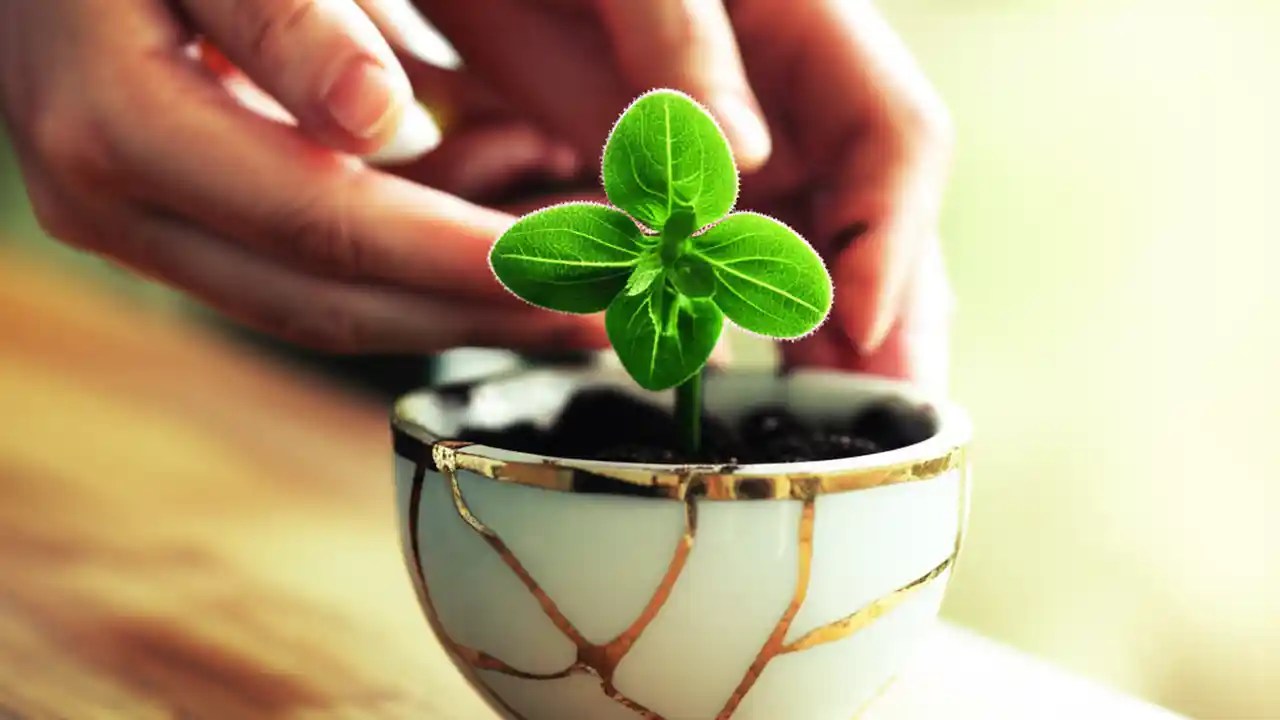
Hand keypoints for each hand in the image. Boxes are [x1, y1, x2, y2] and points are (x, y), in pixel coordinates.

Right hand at [0, 0, 608, 352]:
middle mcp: (112, 200)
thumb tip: (375, 119)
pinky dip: (408, 281)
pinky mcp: (169, 222)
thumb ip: (288, 18)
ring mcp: (137, 223)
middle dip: (479, 311)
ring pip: (321, 309)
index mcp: (118, 124)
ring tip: (574, 303)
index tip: (577, 274)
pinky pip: (303, 278)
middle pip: (328, 300)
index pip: (326, 225)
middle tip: (604, 312)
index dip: (462, 261)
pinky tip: (495, 265)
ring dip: (455, 312)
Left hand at [414, 0, 952, 389]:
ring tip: (824, 445)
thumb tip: (743, 160)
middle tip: (887, 436)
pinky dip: (733, 334)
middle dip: (886, 330)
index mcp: (813, 36)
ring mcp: (735, 161)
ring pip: (806, 268)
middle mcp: (790, 110)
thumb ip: (682, 40)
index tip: (855, 319)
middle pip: (872, 228)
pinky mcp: (671, 195)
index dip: (894, 236)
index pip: (898, 140)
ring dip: (822, 353)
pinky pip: (721, 276)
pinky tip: (733, 397)